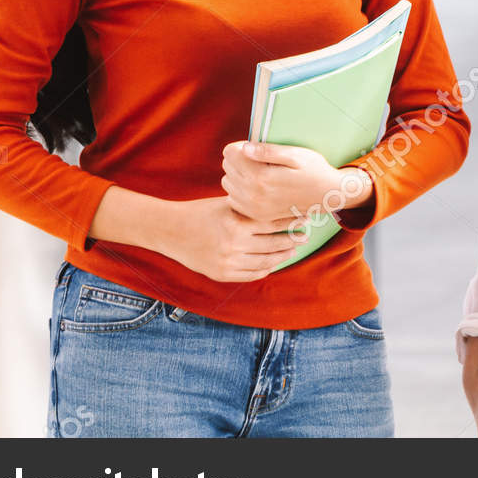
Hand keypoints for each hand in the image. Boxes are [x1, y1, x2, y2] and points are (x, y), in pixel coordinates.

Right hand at [159, 195, 297, 281]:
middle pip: (274, 243)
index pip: (275, 222)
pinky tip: (273, 263)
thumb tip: (282, 204)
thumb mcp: (227, 204)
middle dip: (293, 239)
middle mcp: (234, 243)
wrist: (170, 231)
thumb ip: (252, 208)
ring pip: (266, 261)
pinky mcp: (222, 274)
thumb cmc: (201, 212)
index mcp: (237, 222)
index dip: (293, 221)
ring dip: (282, 255)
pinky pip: (251, 274)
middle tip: (306, 236)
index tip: (306, 218)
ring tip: (293, 249)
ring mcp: (228, 261)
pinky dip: (265, 269)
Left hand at [220, 140, 371, 225]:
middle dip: (239, 160)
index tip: (256, 147)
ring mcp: (254, 207)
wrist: (327, 196)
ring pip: (228, 184)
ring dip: (238, 175)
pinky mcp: (256, 215)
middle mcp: (253, 194)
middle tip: (259, 159)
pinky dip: (240, 191)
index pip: (230, 154)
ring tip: (259, 172)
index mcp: (261, 176)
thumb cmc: (314, 170)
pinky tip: (256, 186)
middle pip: (227, 168)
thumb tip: (244, 148)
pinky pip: (233, 199)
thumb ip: (269, 151)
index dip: (241, 146)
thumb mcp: (296, 155)